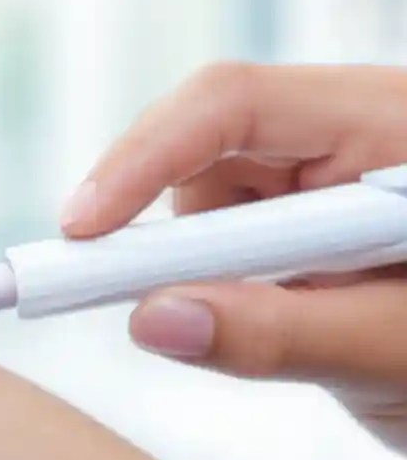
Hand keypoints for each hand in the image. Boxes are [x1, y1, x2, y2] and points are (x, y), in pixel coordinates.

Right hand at [62, 63, 406, 450]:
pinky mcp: (312, 220)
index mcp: (393, 129)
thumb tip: (150, 321)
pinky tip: (291, 319)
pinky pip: (227, 237)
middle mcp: (356, 136)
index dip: (143, 158)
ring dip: (207, 268)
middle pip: (208, 146)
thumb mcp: (400, 353)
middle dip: (169, 230)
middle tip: (124, 298)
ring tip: (294, 330)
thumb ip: (278, 335)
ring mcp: (332, 177)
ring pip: (208, 200)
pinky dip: (225, 285)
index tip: (84, 232)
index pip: (235, 106)